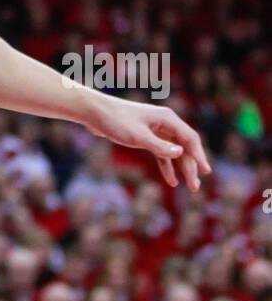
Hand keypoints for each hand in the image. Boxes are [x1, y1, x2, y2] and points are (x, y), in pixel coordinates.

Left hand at [82, 96, 210, 191]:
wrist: (95, 113)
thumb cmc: (116, 121)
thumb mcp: (138, 137)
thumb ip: (160, 146)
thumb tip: (181, 153)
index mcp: (167, 118)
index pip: (190, 138)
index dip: (199, 156)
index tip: (205, 172)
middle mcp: (165, 122)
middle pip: (184, 146)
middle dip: (191, 166)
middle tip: (195, 188)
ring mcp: (156, 129)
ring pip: (174, 151)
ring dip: (181, 168)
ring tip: (189, 187)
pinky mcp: (146, 136)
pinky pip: (161, 152)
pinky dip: (167, 165)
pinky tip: (171, 180)